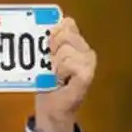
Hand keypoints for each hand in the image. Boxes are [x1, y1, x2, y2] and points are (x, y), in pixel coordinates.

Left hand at [33, 17, 95, 131]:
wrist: (51, 107)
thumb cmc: (47, 82)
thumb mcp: (42, 57)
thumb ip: (46, 40)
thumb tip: (50, 25)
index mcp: (76, 42)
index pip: (67, 23)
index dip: (53, 34)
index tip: (47, 50)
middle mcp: (86, 50)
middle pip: (64, 35)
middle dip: (51, 50)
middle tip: (51, 66)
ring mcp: (89, 62)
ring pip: (65, 50)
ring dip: (54, 65)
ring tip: (56, 75)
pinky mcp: (87, 74)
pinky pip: (69, 63)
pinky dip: (60, 72)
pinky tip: (61, 80)